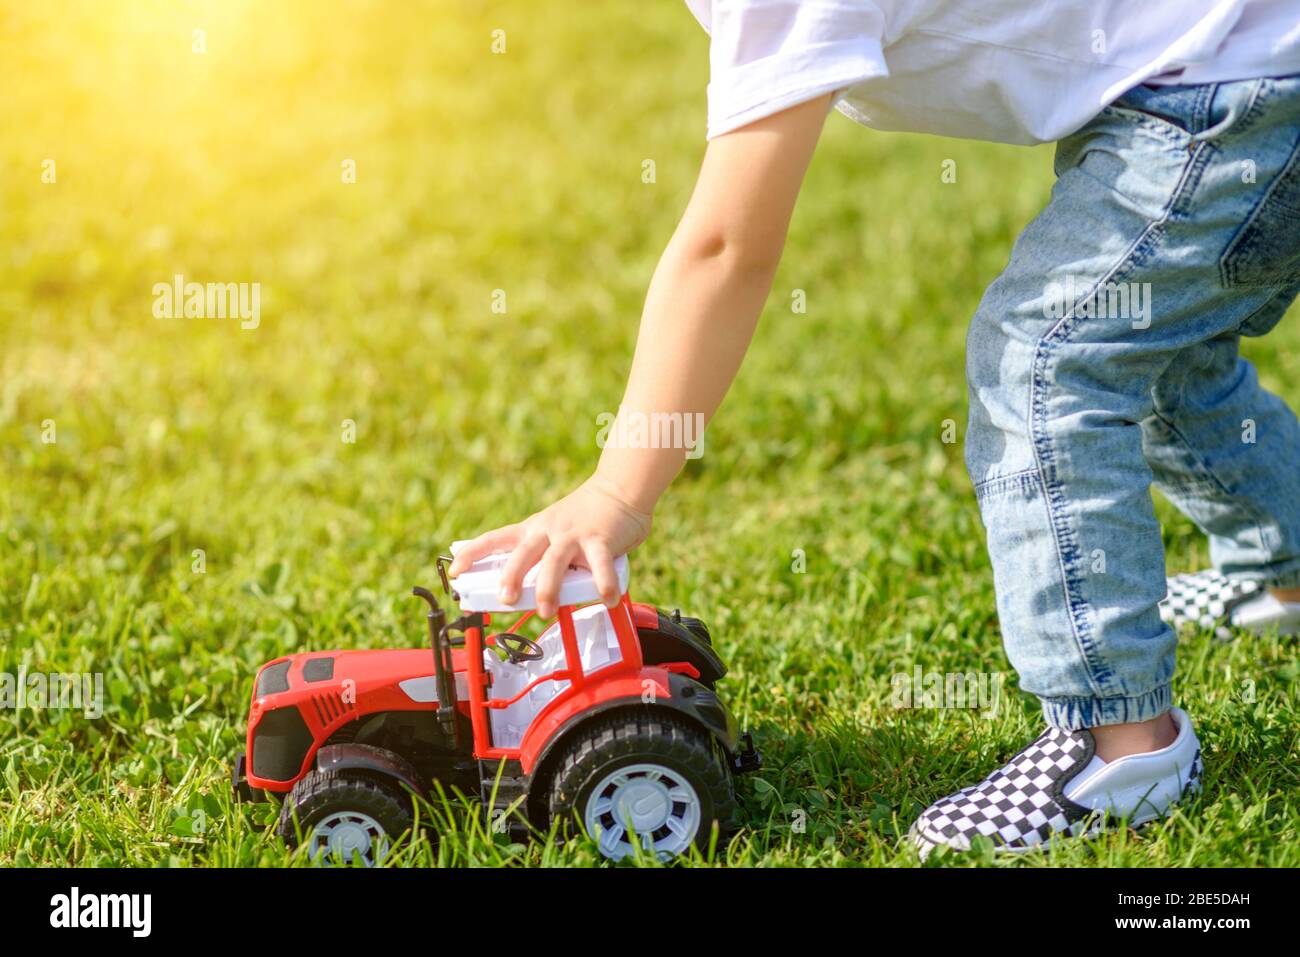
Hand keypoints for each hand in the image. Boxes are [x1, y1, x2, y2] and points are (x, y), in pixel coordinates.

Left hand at [447, 474, 652, 617]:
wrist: (619, 489)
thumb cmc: (585, 517)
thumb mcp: (552, 529)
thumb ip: (540, 555)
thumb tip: (522, 590)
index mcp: (533, 529)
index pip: (495, 539)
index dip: (472, 554)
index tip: (455, 572)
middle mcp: (549, 530)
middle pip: (523, 554)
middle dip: (511, 577)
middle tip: (505, 600)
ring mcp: (574, 535)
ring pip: (554, 560)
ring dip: (549, 587)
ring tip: (547, 610)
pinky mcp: (601, 539)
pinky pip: (601, 564)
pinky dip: (604, 584)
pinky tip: (608, 599)